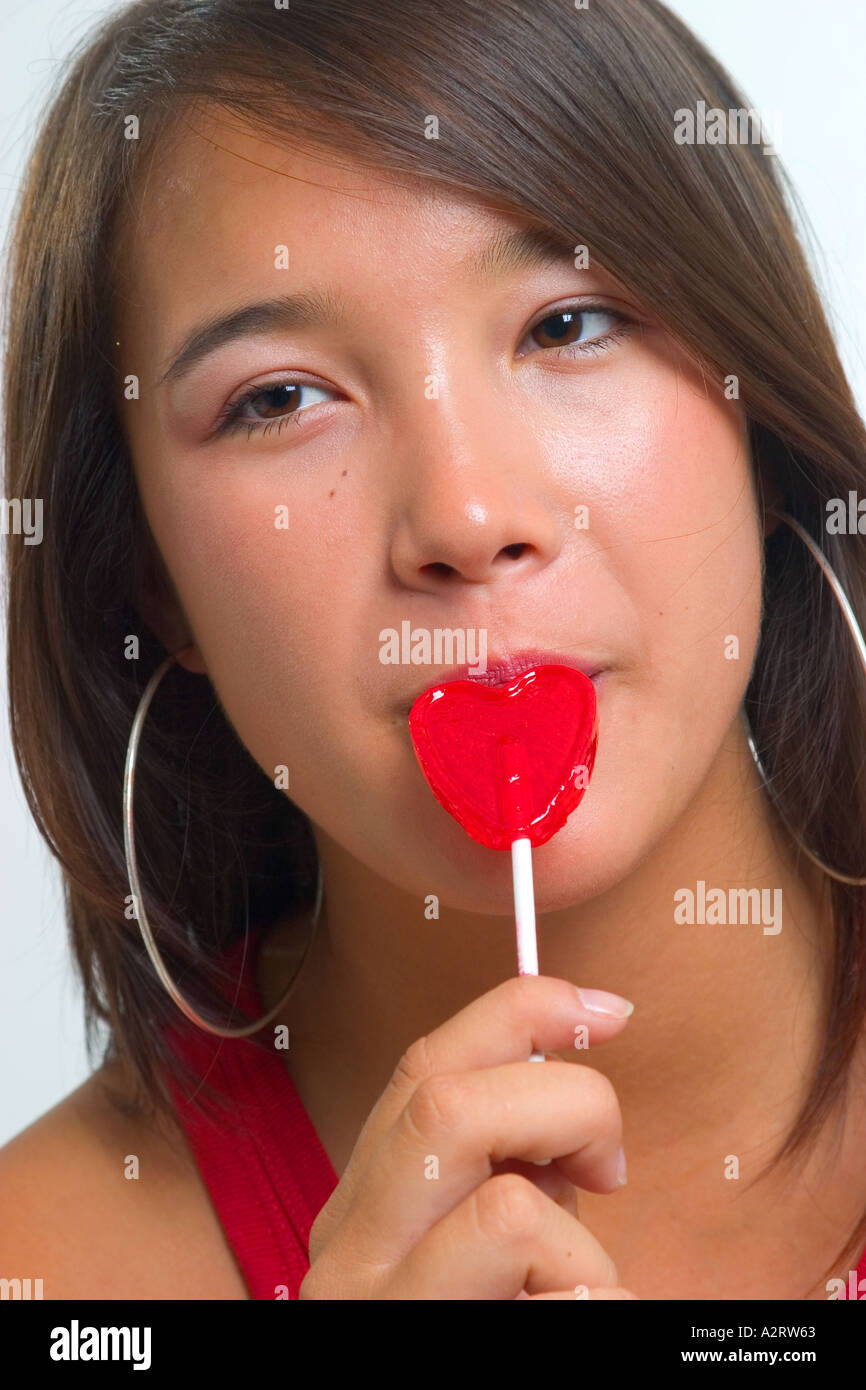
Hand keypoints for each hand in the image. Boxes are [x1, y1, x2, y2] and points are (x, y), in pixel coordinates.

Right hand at [299, 975, 636, 1298]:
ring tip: (582, 1278)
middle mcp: (352, 1252)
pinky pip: (551, 1294)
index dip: (521, 1011)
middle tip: (608, 1168)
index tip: (605, 1010)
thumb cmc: (474, 1320)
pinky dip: (594, 1294)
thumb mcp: (471, 1242)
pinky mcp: (426, 1353)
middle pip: (450, 1105)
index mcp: (367, 1201)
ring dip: (579, 1232)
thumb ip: (500, 1168)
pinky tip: (576, 1317)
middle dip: (567, 1105)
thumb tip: (570, 1088)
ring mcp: (384, 1313)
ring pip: (506, 1207)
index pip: (426, 1063)